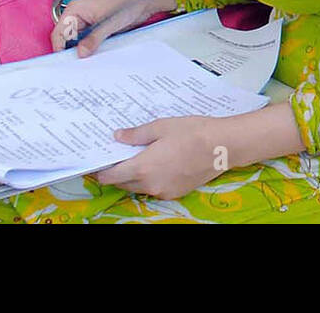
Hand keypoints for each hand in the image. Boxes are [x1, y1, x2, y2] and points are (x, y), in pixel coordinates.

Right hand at [51, 0, 172, 55]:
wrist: (142, 2)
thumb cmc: (127, 3)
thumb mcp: (109, 23)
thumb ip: (94, 39)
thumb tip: (81, 53)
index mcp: (75, 9)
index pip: (58, 33)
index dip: (60, 48)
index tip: (65, 62)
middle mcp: (78, 16)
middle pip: (65, 39)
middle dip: (70, 51)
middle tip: (77, 65)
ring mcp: (85, 23)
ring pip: (74, 42)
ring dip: (79, 51)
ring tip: (86, 61)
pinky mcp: (93, 29)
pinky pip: (84, 42)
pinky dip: (87, 49)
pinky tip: (93, 55)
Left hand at [96, 115, 224, 198]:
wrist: (222, 146)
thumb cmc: (192, 132)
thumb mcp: (161, 127)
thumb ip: (136, 134)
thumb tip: (117, 136)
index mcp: (142, 168)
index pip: (111, 177)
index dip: (100, 172)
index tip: (96, 164)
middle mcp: (150, 185)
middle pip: (123, 183)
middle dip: (117, 173)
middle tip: (118, 157)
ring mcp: (164, 191)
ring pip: (140, 187)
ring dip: (134, 177)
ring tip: (139, 158)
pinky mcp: (176, 193)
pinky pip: (155, 188)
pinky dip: (151, 180)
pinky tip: (158, 164)